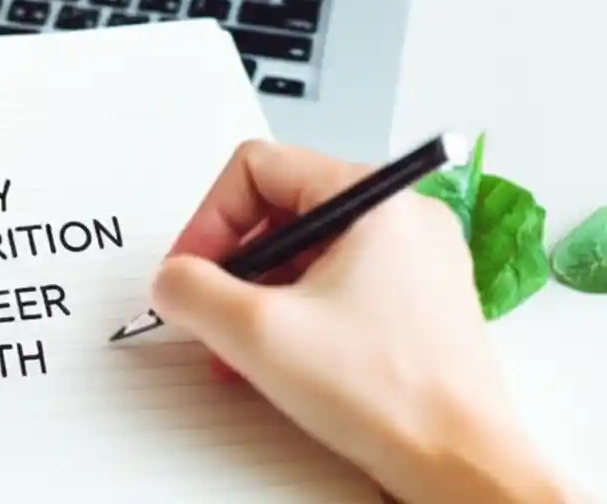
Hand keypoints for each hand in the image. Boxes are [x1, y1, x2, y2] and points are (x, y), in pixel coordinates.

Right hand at [151, 140, 578, 503]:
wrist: (458, 462)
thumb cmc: (389, 394)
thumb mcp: (256, 332)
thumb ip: (192, 290)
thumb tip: (173, 279)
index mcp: (374, 200)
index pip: (259, 168)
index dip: (209, 218)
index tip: (191, 270)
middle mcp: (400, 218)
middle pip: (280, 210)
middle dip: (233, 264)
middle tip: (211, 308)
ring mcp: (412, 260)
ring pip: (304, 253)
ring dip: (258, 295)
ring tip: (240, 346)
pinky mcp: (413, 301)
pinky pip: (334, 286)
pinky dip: (294, 314)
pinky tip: (276, 359)